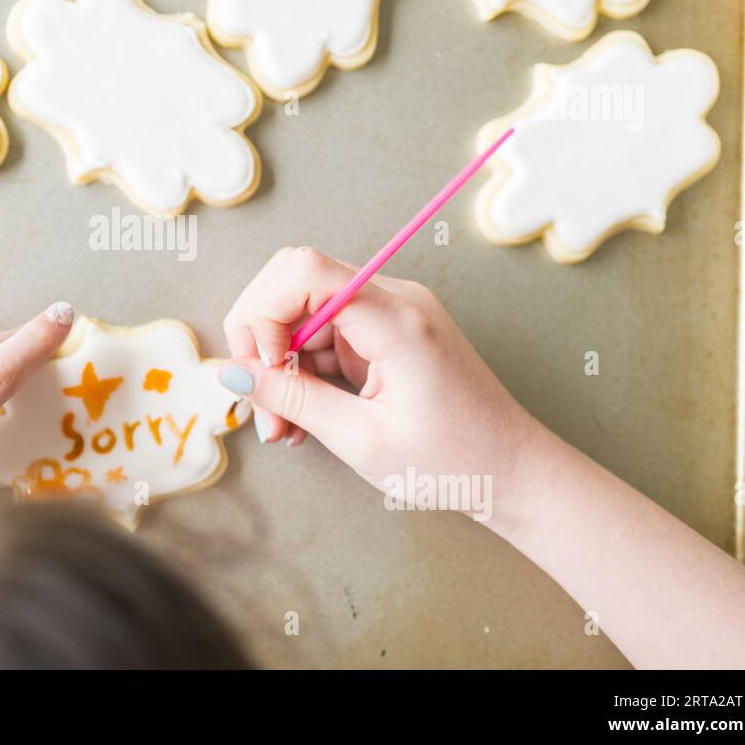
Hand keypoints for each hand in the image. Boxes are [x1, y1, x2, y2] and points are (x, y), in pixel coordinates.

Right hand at [220, 247, 547, 524]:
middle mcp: (393, 300)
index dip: (263, 311)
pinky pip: (322, 334)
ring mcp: (389, 313)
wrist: (513, 474)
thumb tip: (230, 371)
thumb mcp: (362, 439)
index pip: (303, 270)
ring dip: (278, 364)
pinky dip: (301, 371)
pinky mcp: (385, 333)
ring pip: (301, 311)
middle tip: (259, 401)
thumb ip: (293, 399)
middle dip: (261, 337)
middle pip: (294, 280)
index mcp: (397, 318)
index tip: (261, 368)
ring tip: (283, 428)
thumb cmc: (454, 462)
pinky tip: (301, 419)